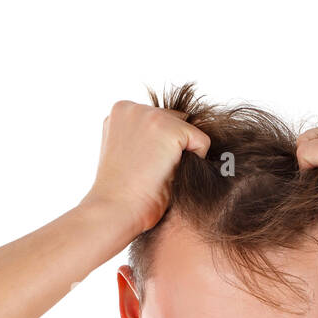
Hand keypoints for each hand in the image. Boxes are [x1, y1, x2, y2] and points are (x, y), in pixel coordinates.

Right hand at [78, 100, 210, 238]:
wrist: (114, 209)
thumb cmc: (122, 194)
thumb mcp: (127, 155)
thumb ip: (144, 138)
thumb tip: (176, 139)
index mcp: (120, 112)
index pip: (159, 121)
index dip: (160, 149)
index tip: (143, 169)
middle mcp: (134, 107)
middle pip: (176, 122)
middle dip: (173, 149)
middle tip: (152, 175)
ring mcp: (151, 115)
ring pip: (188, 133)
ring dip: (180, 157)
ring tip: (158, 175)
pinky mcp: (170, 128)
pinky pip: (202, 142)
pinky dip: (195, 162)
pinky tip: (169, 175)